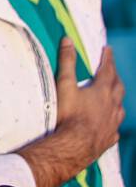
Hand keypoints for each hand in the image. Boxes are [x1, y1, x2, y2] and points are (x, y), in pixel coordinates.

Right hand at [55, 39, 125, 161]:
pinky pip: (115, 128)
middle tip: (112, 72)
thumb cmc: (69, 115)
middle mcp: (112, 106)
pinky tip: (109, 125)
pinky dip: (112, 123)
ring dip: (117, 100)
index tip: (108, 49)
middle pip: (118, 88)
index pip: (107, 70)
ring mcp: (113, 123)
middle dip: (115, 77)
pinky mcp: (109, 138)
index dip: (107, 59)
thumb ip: (67, 62)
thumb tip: (68, 40)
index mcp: (101, 91)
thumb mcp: (65, 85)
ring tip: (114, 98)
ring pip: (120, 108)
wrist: (74, 146)